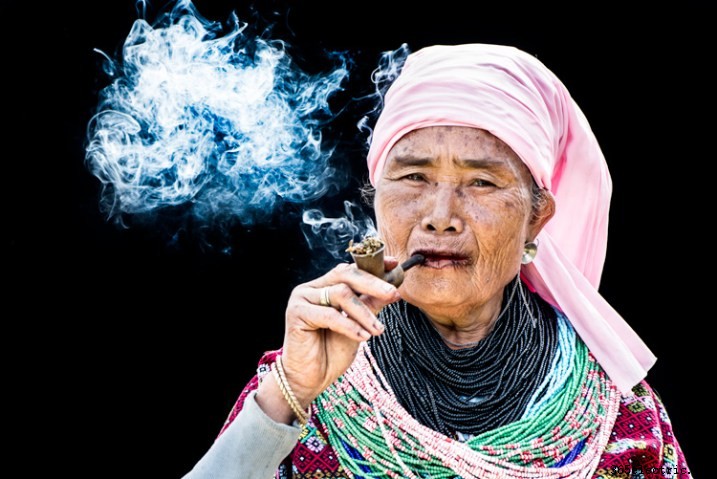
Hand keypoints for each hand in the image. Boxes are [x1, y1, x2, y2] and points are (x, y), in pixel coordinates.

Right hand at [280, 257, 400, 406]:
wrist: (310, 380)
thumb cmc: (332, 353)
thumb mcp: (360, 327)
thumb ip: (371, 306)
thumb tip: (394, 290)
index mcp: (324, 287)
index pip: (350, 270)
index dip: (372, 266)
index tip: (394, 265)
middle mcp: (311, 288)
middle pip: (344, 274)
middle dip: (372, 283)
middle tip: (393, 293)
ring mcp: (302, 298)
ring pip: (340, 293)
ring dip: (364, 312)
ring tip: (378, 330)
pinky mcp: (296, 313)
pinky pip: (330, 314)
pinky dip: (350, 326)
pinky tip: (363, 337)